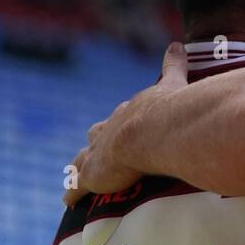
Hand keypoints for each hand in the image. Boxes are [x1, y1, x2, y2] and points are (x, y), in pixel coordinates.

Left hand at [65, 42, 189, 206]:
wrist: (158, 130)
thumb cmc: (172, 110)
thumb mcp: (173, 84)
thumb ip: (174, 66)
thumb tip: (177, 44)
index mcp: (132, 111)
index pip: (125, 112)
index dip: (124, 117)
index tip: (121, 117)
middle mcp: (112, 127)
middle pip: (99, 132)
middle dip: (98, 137)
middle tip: (98, 143)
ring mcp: (100, 150)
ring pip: (84, 157)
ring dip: (82, 164)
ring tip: (78, 172)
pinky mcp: (93, 173)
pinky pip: (78, 185)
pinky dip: (72, 190)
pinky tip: (67, 200)